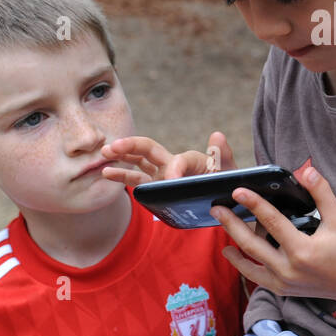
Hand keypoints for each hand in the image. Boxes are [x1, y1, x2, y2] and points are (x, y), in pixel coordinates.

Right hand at [101, 131, 236, 184]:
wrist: (223, 201)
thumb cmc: (227, 184)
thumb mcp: (230, 172)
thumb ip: (223, 155)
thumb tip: (217, 134)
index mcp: (194, 160)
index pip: (181, 160)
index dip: (175, 168)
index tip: (171, 180)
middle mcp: (174, 164)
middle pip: (150, 149)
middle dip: (132, 146)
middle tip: (114, 146)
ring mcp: (163, 175)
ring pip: (139, 162)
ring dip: (122, 156)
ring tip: (105, 152)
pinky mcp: (156, 186)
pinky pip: (136, 179)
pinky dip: (121, 174)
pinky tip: (106, 171)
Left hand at [210, 163, 335, 301]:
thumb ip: (321, 193)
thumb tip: (306, 170)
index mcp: (302, 250)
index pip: (272, 222)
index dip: (254, 203)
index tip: (238, 190)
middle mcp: (288, 269)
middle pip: (251, 244)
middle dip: (232, 224)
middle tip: (217, 208)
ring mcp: (283, 282)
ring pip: (249, 262)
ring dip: (233, 243)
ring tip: (220, 226)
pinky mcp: (282, 289)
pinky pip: (255, 276)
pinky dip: (242, 264)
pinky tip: (232, 251)